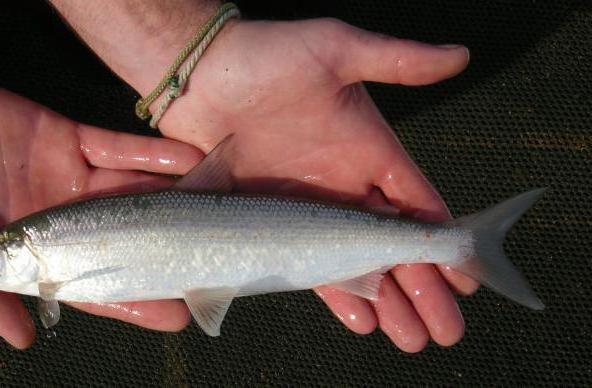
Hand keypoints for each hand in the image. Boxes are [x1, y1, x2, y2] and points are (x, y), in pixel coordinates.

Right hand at [0, 72, 201, 347]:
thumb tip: (22, 341)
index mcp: (33, 253)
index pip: (92, 283)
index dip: (132, 300)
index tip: (173, 315)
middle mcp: (61, 218)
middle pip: (125, 241)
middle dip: (166, 256)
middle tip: (209, 272)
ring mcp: (68, 176)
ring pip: (130, 193)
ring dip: (172, 202)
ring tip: (215, 213)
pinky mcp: (66, 136)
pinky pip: (117, 147)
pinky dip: (152, 155)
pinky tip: (189, 162)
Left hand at [152, 19, 478, 350]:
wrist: (200, 75)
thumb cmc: (266, 56)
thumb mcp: (336, 47)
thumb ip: (395, 59)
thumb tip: (459, 56)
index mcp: (368, 149)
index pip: (417, 205)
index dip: (443, 242)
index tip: (469, 278)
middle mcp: (345, 184)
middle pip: (393, 246)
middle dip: (422, 289)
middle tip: (447, 330)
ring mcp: (310, 207)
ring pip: (357, 264)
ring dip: (387, 302)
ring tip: (412, 339)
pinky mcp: (273, 221)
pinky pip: (311, 266)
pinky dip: (338, 294)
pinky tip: (363, 321)